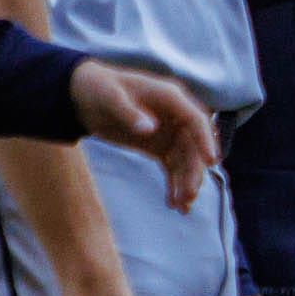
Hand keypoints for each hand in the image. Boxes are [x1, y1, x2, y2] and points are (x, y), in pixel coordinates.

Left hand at [69, 61, 216, 212]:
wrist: (84, 96)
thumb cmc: (98, 88)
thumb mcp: (110, 97)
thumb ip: (128, 112)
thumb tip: (150, 128)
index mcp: (170, 98)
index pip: (196, 120)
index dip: (206, 140)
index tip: (210, 162)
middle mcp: (176, 116)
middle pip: (194, 146)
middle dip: (194, 172)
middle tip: (189, 195)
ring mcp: (170, 133)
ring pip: (186, 161)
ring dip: (186, 183)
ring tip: (182, 207)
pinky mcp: (159, 146)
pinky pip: (172, 168)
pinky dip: (174, 185)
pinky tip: (173, 203)